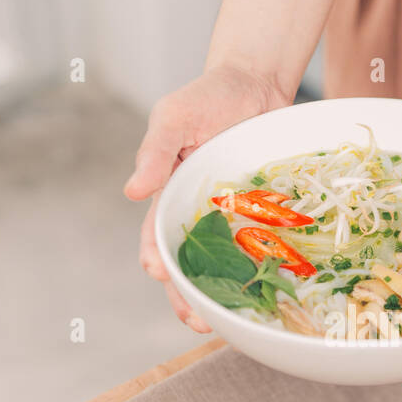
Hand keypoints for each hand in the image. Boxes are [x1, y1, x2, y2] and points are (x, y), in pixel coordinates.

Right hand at [125, 64, 290, 330]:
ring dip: (224, 292)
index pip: (157, 233)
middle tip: (197, 320)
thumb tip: (132, 191)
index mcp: (171, 192)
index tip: (160, 274)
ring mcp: (234, 214)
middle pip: (190, 261)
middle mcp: (200, 211)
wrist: (258, 81)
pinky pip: (263, 245)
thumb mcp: (174, 116)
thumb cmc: (209, 95)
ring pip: (226, 263)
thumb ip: (155, 151)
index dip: (157, 257)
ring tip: (230, 320)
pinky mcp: (265, 212)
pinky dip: (263, 270)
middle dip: (188, 294)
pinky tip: (269, 292)